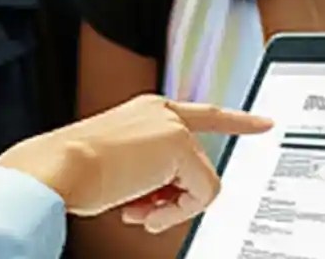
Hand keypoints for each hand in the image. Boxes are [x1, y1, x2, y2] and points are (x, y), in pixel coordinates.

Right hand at [0, 95, 271, 232]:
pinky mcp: (179, 146)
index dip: (238, 121)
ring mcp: (172, 127)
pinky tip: (142, 211)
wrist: (58, 168)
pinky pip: (201, 194)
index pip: (202, 116)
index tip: (265, 123)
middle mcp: (162, 112)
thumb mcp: (118, 169)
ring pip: (198, 182)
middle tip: (142, 210)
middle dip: (174, 197)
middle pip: (198, 164)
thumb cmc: (75, 170)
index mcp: (146, 112)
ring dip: (169, 207)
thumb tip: (159, 203)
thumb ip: (147, 175)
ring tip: (136, 211)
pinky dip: (174, 212)